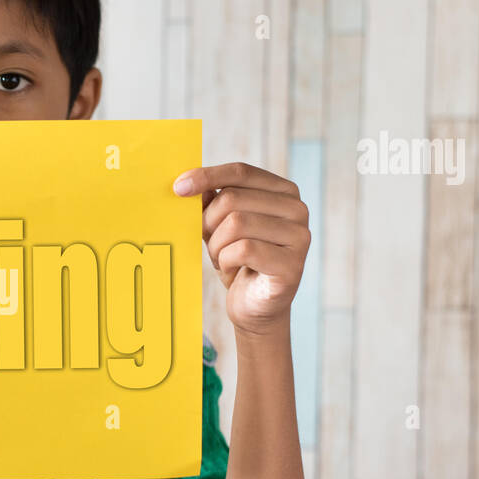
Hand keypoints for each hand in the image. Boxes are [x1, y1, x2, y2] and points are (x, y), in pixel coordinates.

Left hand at [173, 162, 309, 337]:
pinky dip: (227, 261)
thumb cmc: (238, 261)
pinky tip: (233, 270)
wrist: (253, 306)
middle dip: (208, 221)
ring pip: (236, 223)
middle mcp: (297, 209)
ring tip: (222, 258)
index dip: (207, 176)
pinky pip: (244, 250)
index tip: (178, 187)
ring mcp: (299, 236)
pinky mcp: (292, 264)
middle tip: (208, 241)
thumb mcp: (220, 227)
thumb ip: (212, 201)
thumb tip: (191, 181)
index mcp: (283, 192)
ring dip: (217, 245)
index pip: (241, 171)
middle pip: (233, 198)